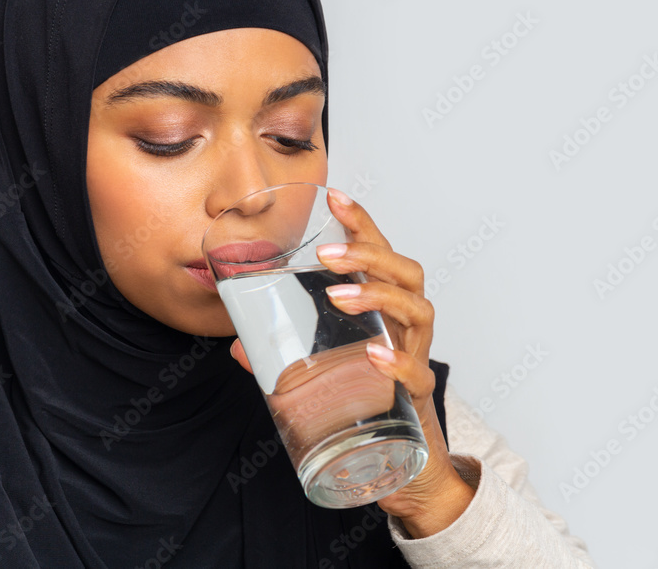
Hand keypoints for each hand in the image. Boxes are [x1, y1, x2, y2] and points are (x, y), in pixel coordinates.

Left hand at [228, 187, 473, 537]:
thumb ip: (284, 356)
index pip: (380, 254)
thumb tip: (239, 347)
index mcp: (384, 309)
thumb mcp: (320, 370)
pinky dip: (398, 361)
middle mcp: (406, 325)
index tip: (335, 195)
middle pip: (406, 272)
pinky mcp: (418, 398)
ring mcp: (417, 357)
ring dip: (377, 296)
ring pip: (417, 310)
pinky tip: (375, 356)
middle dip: (368, 255)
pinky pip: (418, 372)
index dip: (362, 222)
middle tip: (326, 256)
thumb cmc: (366, 400)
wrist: (402, 463)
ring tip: (338, 296)